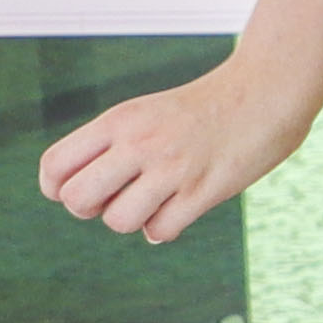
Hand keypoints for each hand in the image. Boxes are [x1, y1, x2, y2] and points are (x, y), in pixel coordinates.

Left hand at [39, 64, 311, 248]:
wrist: (266, 91)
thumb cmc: (204, 107)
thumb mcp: (145, 113)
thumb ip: (111, 146)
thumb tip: (88, 200)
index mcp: (119, 121)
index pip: (55, 166)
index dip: (57, 188)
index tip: (81, 188)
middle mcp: (139, 142)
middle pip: (77, 199)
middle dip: (90, 209)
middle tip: (116, 197)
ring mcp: (172, 167)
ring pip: (118, 221)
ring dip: (133, 220)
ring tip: (154, 203)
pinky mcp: (204, 189)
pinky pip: (161, 231)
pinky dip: (164, 229)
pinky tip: (180, 210)